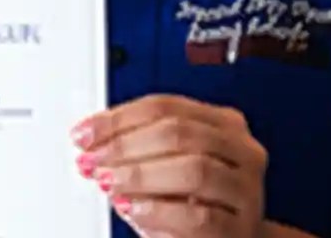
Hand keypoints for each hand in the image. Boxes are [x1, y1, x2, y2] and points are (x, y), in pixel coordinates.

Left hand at [71, 95, 267, 237]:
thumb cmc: (196, 200)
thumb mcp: (166, 164)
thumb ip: (135, 147)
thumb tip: (91, 138)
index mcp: (223, 123)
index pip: (165, 106)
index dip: (118, 118)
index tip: (85, 133)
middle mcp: (242, 151)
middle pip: (180, 134)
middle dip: (126, 145)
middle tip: (93, 160)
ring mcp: (245, 190)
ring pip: (194, 170)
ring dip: (141, 176)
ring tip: (110, 183)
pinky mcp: (240, 228)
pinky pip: (199, 216)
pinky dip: (159, 210)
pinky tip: (133, 209)